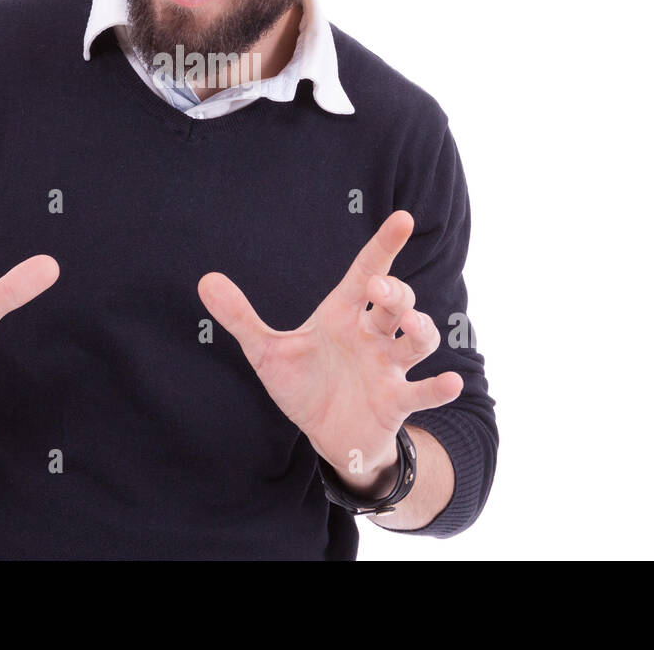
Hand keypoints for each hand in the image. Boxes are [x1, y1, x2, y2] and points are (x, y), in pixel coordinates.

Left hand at [197, 210, 461, 485]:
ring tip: (412, 327)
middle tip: (378, 290)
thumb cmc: (303, 385)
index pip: (367, 271)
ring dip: (421, 329)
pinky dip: (440, 387)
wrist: (325, 436)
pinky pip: (424, 392)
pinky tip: (449, 382)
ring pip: (419, 339)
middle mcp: (372, 334)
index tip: (403, 217)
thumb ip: (241, 318)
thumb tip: (204, 280)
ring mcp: (389, 367)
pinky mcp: (397, 402)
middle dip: (395, 291)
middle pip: (397, 301)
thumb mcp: (267, 352)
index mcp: (343, 315)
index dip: (384, 245)